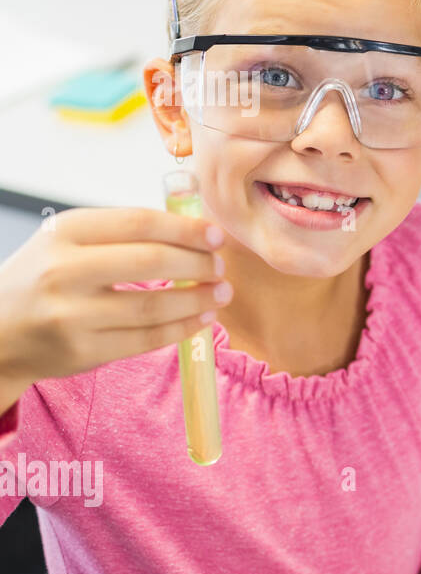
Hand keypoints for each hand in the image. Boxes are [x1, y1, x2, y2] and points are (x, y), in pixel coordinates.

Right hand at [0, 208, 229, 386]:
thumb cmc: (45, 277)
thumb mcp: (68, 241)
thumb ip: (122, 233)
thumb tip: (195, 232)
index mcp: (63, 233)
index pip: (138, 223)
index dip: (185, 228)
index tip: (216, 235)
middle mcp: (63, 271)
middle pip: (150, 261)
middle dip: (197, 263)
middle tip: (221, 266)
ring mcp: (72, 315)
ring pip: (152, 306)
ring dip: (197, 299)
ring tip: (222, 292)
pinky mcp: (83, 351)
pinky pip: (146, 339)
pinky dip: (182, 328)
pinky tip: (202, 318)